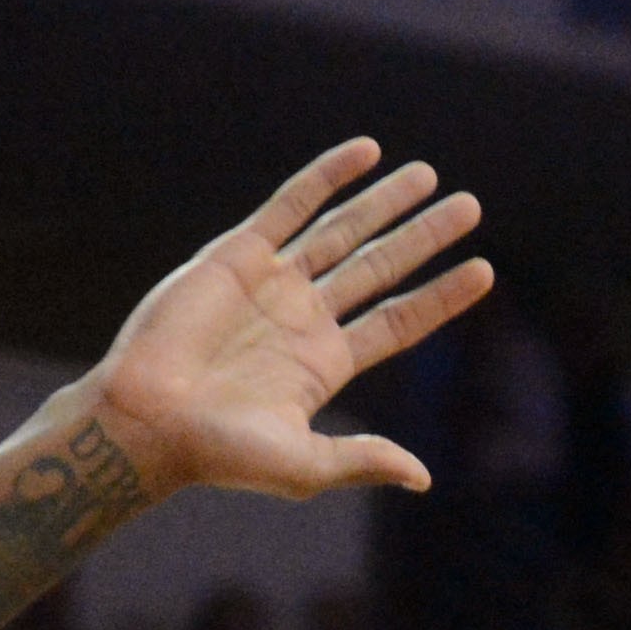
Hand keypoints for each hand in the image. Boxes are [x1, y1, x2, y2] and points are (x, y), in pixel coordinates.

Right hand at [84, 139, 494, 499]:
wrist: (146, 422)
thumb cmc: (219, 454)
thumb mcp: (304, 466)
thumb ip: (363, 459)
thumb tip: (423, 478)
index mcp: (326, 364)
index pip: (400, 322)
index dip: (441, 296)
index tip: (484, 271)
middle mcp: (305, 318)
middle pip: (381, 267)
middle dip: (425, 236)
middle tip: (470, 206)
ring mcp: (272, 283)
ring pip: (342, 231)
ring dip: (385, 202)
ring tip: (428, 175)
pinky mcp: (236, 255)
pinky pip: (289, 205)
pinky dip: (327, 177)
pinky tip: (365, 152)